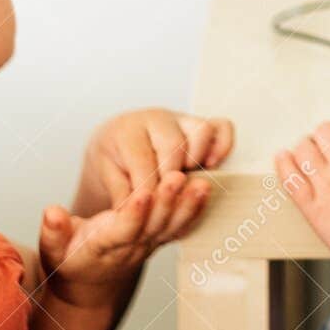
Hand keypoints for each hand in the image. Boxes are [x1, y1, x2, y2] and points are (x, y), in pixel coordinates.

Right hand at [39, 171, 208, 308]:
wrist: (89, 286)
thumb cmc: (70, 261)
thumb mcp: (53, 249)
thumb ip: (54, 231)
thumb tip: (51, 212)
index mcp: (105, 245)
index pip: (123, 230)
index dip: (133, 214)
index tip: (142, 193)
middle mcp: (132, 246)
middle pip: (154, 224)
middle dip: (167, 201)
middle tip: (178, 176)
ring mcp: (149, 244)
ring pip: (172, 225)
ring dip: (188, 205)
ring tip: (202, 183)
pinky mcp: (159, 239)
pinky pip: (181, 226)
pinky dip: (195, 210)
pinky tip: (206, 191)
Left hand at [86, 109, 232, 206]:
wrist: (119, 141)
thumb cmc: (114, 159)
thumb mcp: (107, 175)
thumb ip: (120, 192)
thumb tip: (130, 211)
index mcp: (128, 129)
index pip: (143, 160)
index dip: (146, 190)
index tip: (146, 208)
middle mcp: (157, 118)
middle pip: (175, 145)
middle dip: (170, 180)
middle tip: (164, 197)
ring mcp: (181, 119)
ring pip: (201, 131)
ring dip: (195, 161)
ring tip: (183, 180)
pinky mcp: (200, 125)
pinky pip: (222, 127)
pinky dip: (222, 147)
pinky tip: (209, 166)